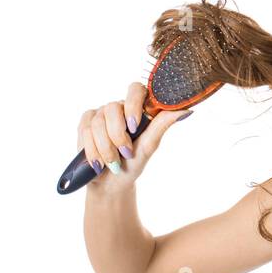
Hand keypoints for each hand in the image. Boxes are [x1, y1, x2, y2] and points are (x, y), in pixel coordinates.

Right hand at [76, 82, 190, 189]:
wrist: (110, 184)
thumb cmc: (133, 164)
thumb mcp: (149, 147)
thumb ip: (162, 125)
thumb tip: (186, 110)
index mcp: (138, 109)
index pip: (135, 89)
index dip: (132, 105)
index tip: (134, 127)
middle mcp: (118, 108)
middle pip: (113, 108)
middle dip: (117, 135)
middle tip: (125, 153)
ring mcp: (100, 114)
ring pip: (97, 122)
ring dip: (105, 148)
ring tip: (112, 163)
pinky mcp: (85, 124)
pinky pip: (85, 130)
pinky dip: (92, 149)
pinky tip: (98, 162)